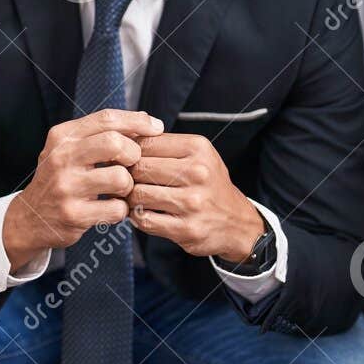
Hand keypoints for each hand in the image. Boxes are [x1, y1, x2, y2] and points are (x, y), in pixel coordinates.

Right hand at [2, 108, 162, 272]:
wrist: (31, 217)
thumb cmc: (60, 178)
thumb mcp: (69, 148)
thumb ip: (100, 133)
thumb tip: (147, 122)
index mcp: (62, 137)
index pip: (107, 119)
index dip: (137, 121)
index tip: (156, 127)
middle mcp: (61, 158)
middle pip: (115, 143)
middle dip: (133, 154)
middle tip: (130, 164)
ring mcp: (66, 187)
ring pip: (121, 178)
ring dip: (128, 186)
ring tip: (117, 190)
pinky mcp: (74, 215)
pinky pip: (117, 208)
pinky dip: (120, 210)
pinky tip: (109, 208)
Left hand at [127, 132, 264, 261]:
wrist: (239, 224)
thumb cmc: (209, 185)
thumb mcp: (197, 155)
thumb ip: (164, 144)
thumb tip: (124, 135)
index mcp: (197, 148)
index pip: (145, 143)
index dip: (129, 153)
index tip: (128, 162)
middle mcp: (197, 172)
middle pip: (139, 168)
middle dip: (127, 176)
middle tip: (127, 182)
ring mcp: (193, 202)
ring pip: (138, 194)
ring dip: (131, 199)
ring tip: (136, 199)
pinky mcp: (187, 228)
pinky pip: (144, 219)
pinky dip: (137, 217)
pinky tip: (144, 214)